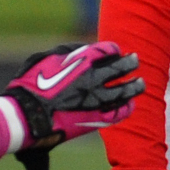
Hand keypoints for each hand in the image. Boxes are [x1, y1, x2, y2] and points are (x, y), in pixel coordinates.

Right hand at [3, 43, 142, 148]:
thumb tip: (80, 51)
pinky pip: (118, 113)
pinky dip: (126, 108)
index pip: (107, 50)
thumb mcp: (45, 58)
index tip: (114, 51)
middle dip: (129, 63)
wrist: (29, 116)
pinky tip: (129, 105)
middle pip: (120, 68)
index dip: (112, 50)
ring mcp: (97, 100)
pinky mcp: (96, 119)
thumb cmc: (31, 85)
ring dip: (133, 86)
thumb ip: (66, 53)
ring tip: (140, 84)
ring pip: (124, 91)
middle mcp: (94, 79)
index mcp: (82, 61)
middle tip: (135, 60)